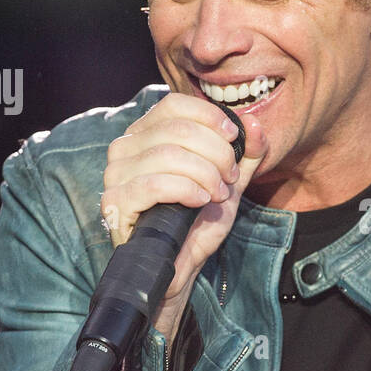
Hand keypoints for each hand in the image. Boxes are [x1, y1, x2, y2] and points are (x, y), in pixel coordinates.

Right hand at [101, 92, 267, 339]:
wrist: (181, 265)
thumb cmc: (198, 220)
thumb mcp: (229, 183)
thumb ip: (245, 154)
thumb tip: (255, 123)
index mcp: (147, 134)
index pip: (174, 105)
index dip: (209, 116)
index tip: (233, 136)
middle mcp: (125, 148)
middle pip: (177, 129)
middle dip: (215, 152)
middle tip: (229, 177)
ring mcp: (115, 174)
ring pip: (167, 155)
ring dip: (205, 174)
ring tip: (217, 194)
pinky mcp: (115, 202)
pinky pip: (154, 184)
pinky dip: (186, 190)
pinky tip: (200, 201)